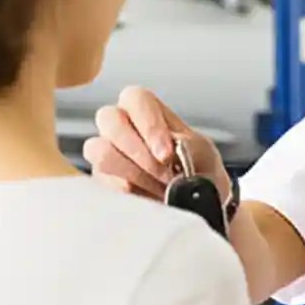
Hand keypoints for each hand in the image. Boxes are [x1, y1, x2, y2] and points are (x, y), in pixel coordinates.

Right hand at [83, 86, 228, 202]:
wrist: (198, 206)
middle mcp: (122, 126)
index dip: (149, 125)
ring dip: (133, 173)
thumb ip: (188, 145)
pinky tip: (148, 200)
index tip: (166, 155)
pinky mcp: (102, 181)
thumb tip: (171, 146)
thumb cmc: (200, 173)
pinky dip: (129, 194)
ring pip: (100, 151)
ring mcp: (108, 153)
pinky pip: (102, 183)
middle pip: (110, 119)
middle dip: (140, 152)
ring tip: (160, 189)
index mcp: (148, 110)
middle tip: (164, 174)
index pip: (136, 98)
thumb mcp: (204, 155)